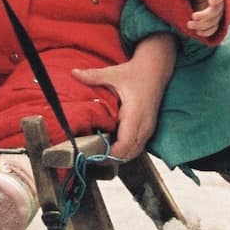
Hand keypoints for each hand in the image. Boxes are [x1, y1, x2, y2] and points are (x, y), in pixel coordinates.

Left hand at [71, 33, 174, 161]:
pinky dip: (125, 150)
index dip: (111, 154)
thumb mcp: (113, 73)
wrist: (156, 70)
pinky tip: (111, 146)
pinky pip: (137, 147)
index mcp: (135, 114)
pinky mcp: (148, 129)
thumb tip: (74, 72)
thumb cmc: (136, 73)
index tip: (94, 154)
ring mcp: (148, 128)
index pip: (125, 144)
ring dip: (118, 156)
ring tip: (99, 154)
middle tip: (91, 157)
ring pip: (134, 152)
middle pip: (129, 153)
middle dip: (111, 159)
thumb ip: (93, 75)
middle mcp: (144, 125)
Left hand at [183, 0, 226, 38]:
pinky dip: (206, 32)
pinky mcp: (215, 23)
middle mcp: (220, 4)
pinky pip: (213, 29)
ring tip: (189, 25)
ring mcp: (218, 15)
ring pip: (213, 22)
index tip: (211, 2)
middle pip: (215, 11)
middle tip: (193, 17)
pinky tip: (197, 32)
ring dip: (202, 25)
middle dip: (204, 15)